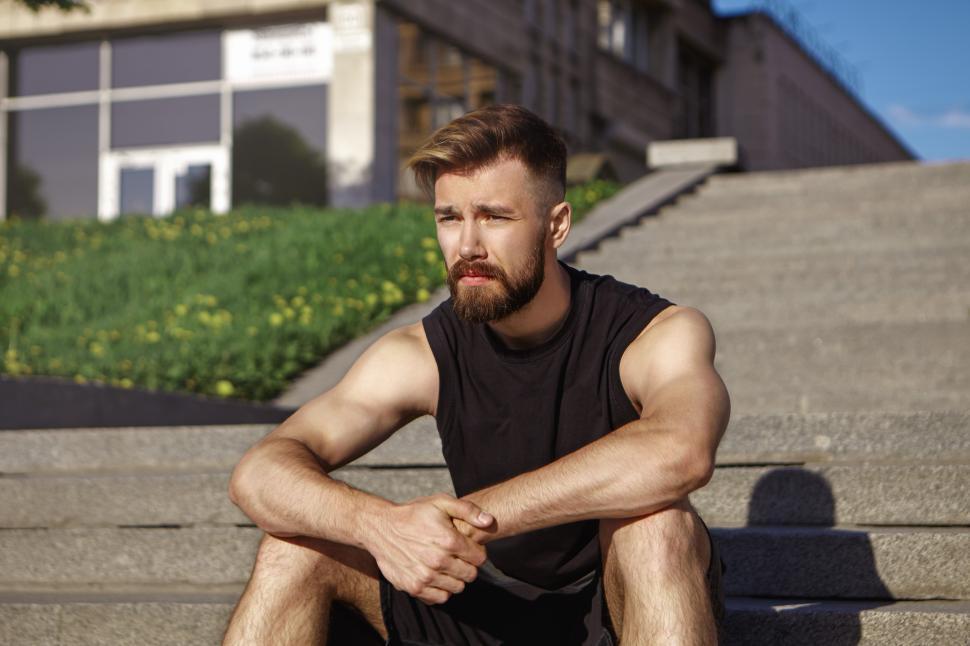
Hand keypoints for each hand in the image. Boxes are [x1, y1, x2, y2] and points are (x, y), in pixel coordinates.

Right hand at [365, 494, 492, 604]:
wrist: (382, 528)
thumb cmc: (413, 514)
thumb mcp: (440, 502)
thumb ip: (468, 510)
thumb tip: (489, 521)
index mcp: (449, 540)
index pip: (480, 558)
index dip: (476, 552)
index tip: (467, 546)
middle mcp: (438, 561)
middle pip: (471, 575)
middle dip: (467, 566)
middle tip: (456, 556)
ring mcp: (426, 576)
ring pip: (457, 588)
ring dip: (455, 578)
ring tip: (445, 565)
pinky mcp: (414, 587)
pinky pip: (440, 598)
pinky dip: (441, 589)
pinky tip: (436, 576)